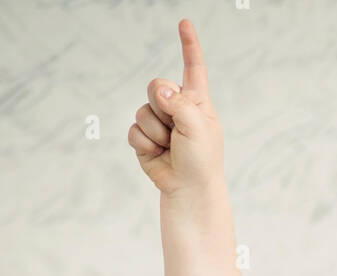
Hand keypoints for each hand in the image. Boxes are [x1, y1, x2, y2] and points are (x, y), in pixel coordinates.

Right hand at [128, 17, 224, 197]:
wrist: (189, 191)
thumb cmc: (201, 160)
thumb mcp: (198, 127)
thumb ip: (179, 103)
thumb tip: (160, 91)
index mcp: (197, 101)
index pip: (193, 67)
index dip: (189, 45)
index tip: (184, 23)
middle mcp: (177, 107)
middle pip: (156, 86)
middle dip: (162, 106)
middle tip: (176, 129)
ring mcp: (159, 122)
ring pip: (142, 110)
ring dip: (156, 132)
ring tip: (171, 147)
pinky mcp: (145, 139)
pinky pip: (134, 130)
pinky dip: (145, 144)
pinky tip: (158, 155)